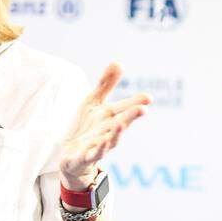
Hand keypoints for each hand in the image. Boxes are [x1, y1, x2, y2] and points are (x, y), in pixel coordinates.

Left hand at [59, 63, 150, 191]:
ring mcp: (96, 147)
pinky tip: (100, 144)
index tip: (148, 97)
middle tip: (143, 109)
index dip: (135, 103)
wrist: (72, 157)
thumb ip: (105, 85)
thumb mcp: (92, 104)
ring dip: (115, 134)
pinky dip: (96, 150)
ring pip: (108, 141)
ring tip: (121, 124)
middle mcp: (107, 133)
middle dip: (130, 117)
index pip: (124, 109)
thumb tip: (119, 63)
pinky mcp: (83, 158)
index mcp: (110, 119)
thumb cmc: (87, 129)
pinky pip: (90, 155)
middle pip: (120, 124)